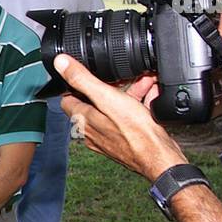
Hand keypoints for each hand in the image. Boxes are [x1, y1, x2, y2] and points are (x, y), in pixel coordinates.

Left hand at [54, 54, 187, 180]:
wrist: (160, 157)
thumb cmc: (135, 132)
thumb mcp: (107, 97)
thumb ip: (83, 79)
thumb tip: (61, 63)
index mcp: (84, 120)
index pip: (68, 99)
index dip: (74, 84)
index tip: (85, 74)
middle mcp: (92, 131)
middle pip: (94, 102)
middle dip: (109, 85)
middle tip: (122, 77)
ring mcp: (109, 137)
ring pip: (114, 108)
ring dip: (129, 93)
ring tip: (144, 82)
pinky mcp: (125, 140)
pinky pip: (128, 117)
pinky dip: (139, 104)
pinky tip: (152, 95)